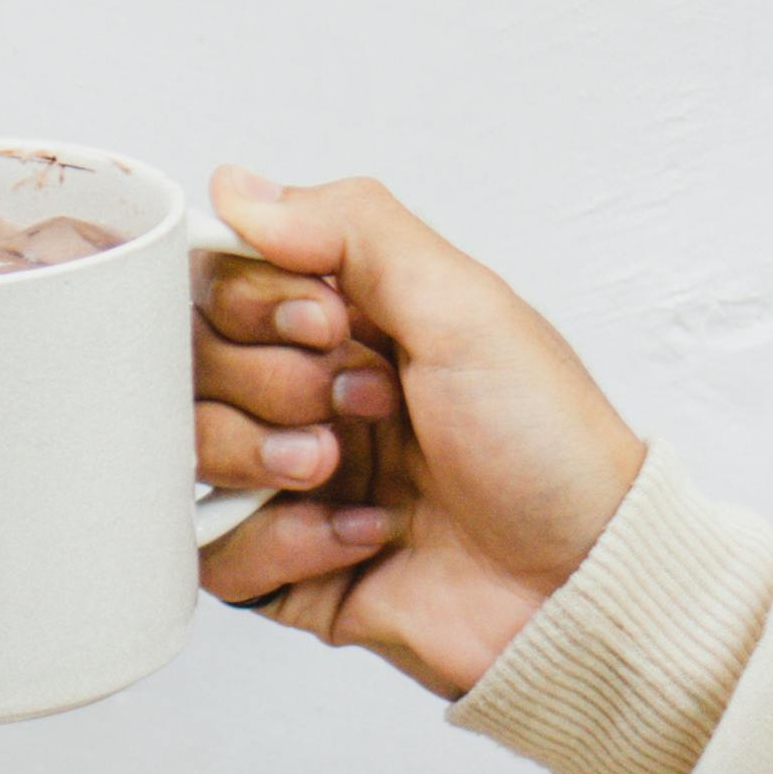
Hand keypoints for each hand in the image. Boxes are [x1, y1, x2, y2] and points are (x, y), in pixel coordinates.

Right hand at [191, 171, 645, 696]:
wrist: (583, 585)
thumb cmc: (550, 447)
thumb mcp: (465, 307)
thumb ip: (352, 229)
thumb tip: (237, 188)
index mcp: (351, 322)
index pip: (225, 282)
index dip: (255, 302)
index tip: (327, 325)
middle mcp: (313, 393)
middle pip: (193, 363)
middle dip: (269, 383)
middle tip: (360, 404)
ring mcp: (295, 480)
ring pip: (189, 451)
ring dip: (262, 457)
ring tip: (339, 473)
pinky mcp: (287, 566)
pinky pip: (213, 551)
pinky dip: (278, 544)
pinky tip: (358, 538)